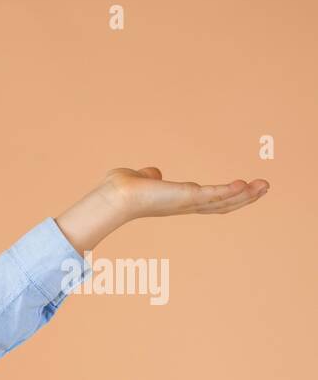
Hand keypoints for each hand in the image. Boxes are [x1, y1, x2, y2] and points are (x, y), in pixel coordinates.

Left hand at [100, 166, 268, 219]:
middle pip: (222, 204)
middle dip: (244, 197)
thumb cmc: (122, 189)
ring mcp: (186, 203)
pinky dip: (229, 191)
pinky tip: (245, 184)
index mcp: (177, 201)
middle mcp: (185, 205)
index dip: (228, 196)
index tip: (245, 188)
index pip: (208, 200)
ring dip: (245, 195)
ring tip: (264, 186)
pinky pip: (213, 194)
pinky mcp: (186, 197)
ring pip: (222, 201)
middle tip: (264, 187)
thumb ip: (151, 177)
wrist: (115, 196)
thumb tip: (154, 174)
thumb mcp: (142, 180)